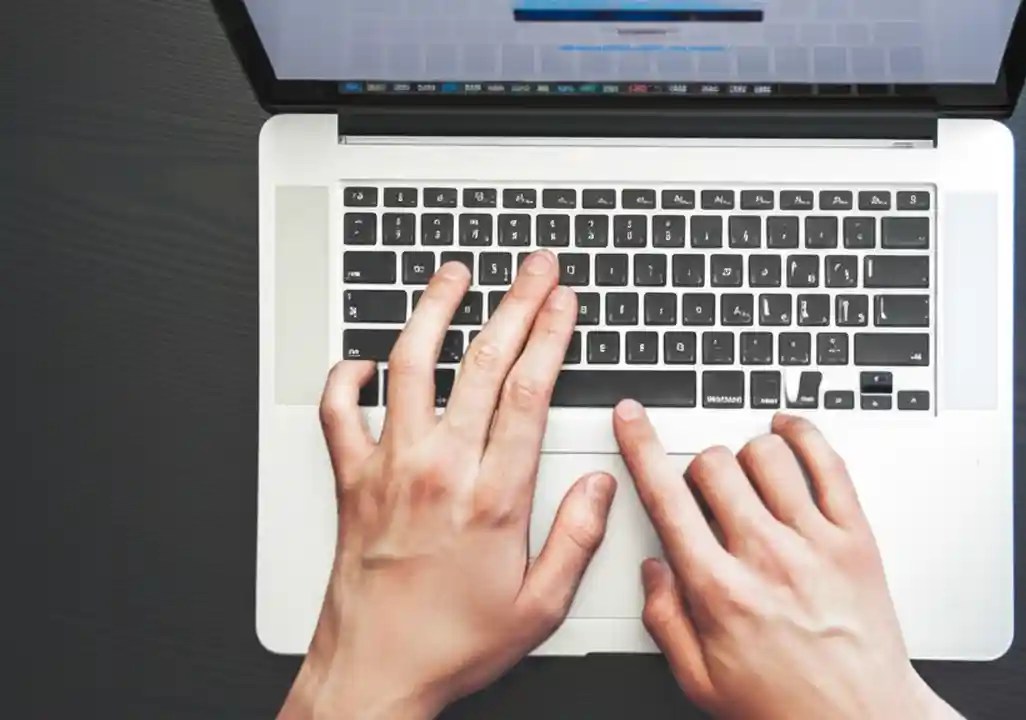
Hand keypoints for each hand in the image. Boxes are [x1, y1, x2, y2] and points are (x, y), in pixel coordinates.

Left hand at [280, 252, 616, 719]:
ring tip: (453, 275)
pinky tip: (364, 359)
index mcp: (494, 497)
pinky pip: (338, 412)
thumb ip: (579, 538)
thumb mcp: (541, 606)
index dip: (551, 335)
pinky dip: (347, 377)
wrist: (373, 673)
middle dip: (514, 303)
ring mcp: (390, 468)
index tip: (563, 301)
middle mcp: (439, 470)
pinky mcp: (352, 480)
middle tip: (533, 267)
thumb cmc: (452, 643)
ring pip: (410, 366)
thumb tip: (603, 483)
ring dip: (434, 312)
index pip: (529, 392)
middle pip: (482, 363)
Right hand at [614, 402, 959, 719]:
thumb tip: (652, 569)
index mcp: (719, 591)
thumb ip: (665, 620)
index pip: (666, 498)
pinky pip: (828, 462)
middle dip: (697, 466)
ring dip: (746, 453)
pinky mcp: (855, 537)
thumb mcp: (700, 680)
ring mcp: (815, 542)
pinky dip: (804, 435)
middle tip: (703, 491)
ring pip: (767, 453)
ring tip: (747, 476)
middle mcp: (765, 557)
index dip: (640, 447)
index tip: (631, 418)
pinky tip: (789, 432)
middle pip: (714, 464)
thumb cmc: (783, 706)